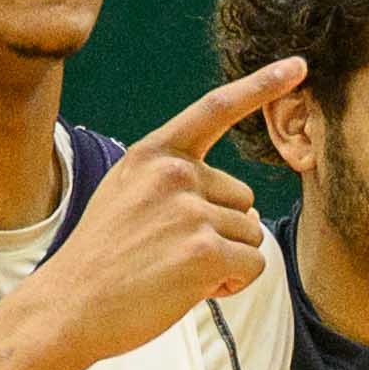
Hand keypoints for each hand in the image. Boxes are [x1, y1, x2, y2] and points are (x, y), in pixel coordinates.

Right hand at [0, 62, 295, 369]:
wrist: (70, 305)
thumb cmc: (104, 259)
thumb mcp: (128, 196)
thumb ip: (175, 183)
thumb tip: (242, 207)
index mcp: (153, 154)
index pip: (214, 109)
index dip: (260, 86)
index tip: (298, 64)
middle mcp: (174, 174)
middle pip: (243, 200)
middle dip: (222, 231)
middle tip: (170, 253)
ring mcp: (190, 210)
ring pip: (252, 235)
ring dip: (227, 261)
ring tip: (174, 271)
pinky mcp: (204, 251)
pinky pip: (253, 265)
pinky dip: (233, 283)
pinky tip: (191, 289)